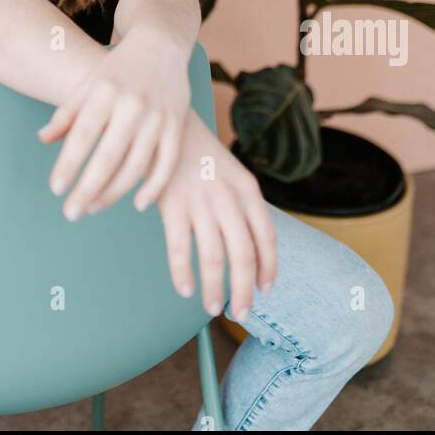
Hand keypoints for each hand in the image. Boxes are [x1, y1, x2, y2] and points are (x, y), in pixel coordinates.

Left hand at [36, 32, 191, 219]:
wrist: (160, 45)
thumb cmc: (118, 69)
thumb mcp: (89, 83)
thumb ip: (67, 112)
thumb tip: (42, 139)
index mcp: (105, 91)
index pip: (84, 135)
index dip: (69, 164)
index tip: (56, 189)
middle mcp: (132, 104)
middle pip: (109, 156)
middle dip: (88, 189)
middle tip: (71, 213)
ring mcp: (158, 116)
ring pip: (137, 166)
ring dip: (115, 193)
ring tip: (93, 207)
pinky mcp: (177, 125)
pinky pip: (167, 164)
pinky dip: (154, 188)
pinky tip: (137, 204)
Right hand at [155, 108, 277, 320]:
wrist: (166, 120)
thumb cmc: (199, 152)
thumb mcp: (231, 173)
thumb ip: (242, 208)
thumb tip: (251, 254)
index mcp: (248, 189)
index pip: (266, 238)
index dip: (268, 269)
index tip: (265, 290)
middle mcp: (228, 197)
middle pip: (242, 256)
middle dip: (243, 291)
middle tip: (241, 314)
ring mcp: (199, 201)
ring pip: (212, 258)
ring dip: (214, 289)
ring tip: (212, 307)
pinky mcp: (171, 204)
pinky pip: (179, 249)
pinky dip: (182, 274)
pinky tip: (185, 289)